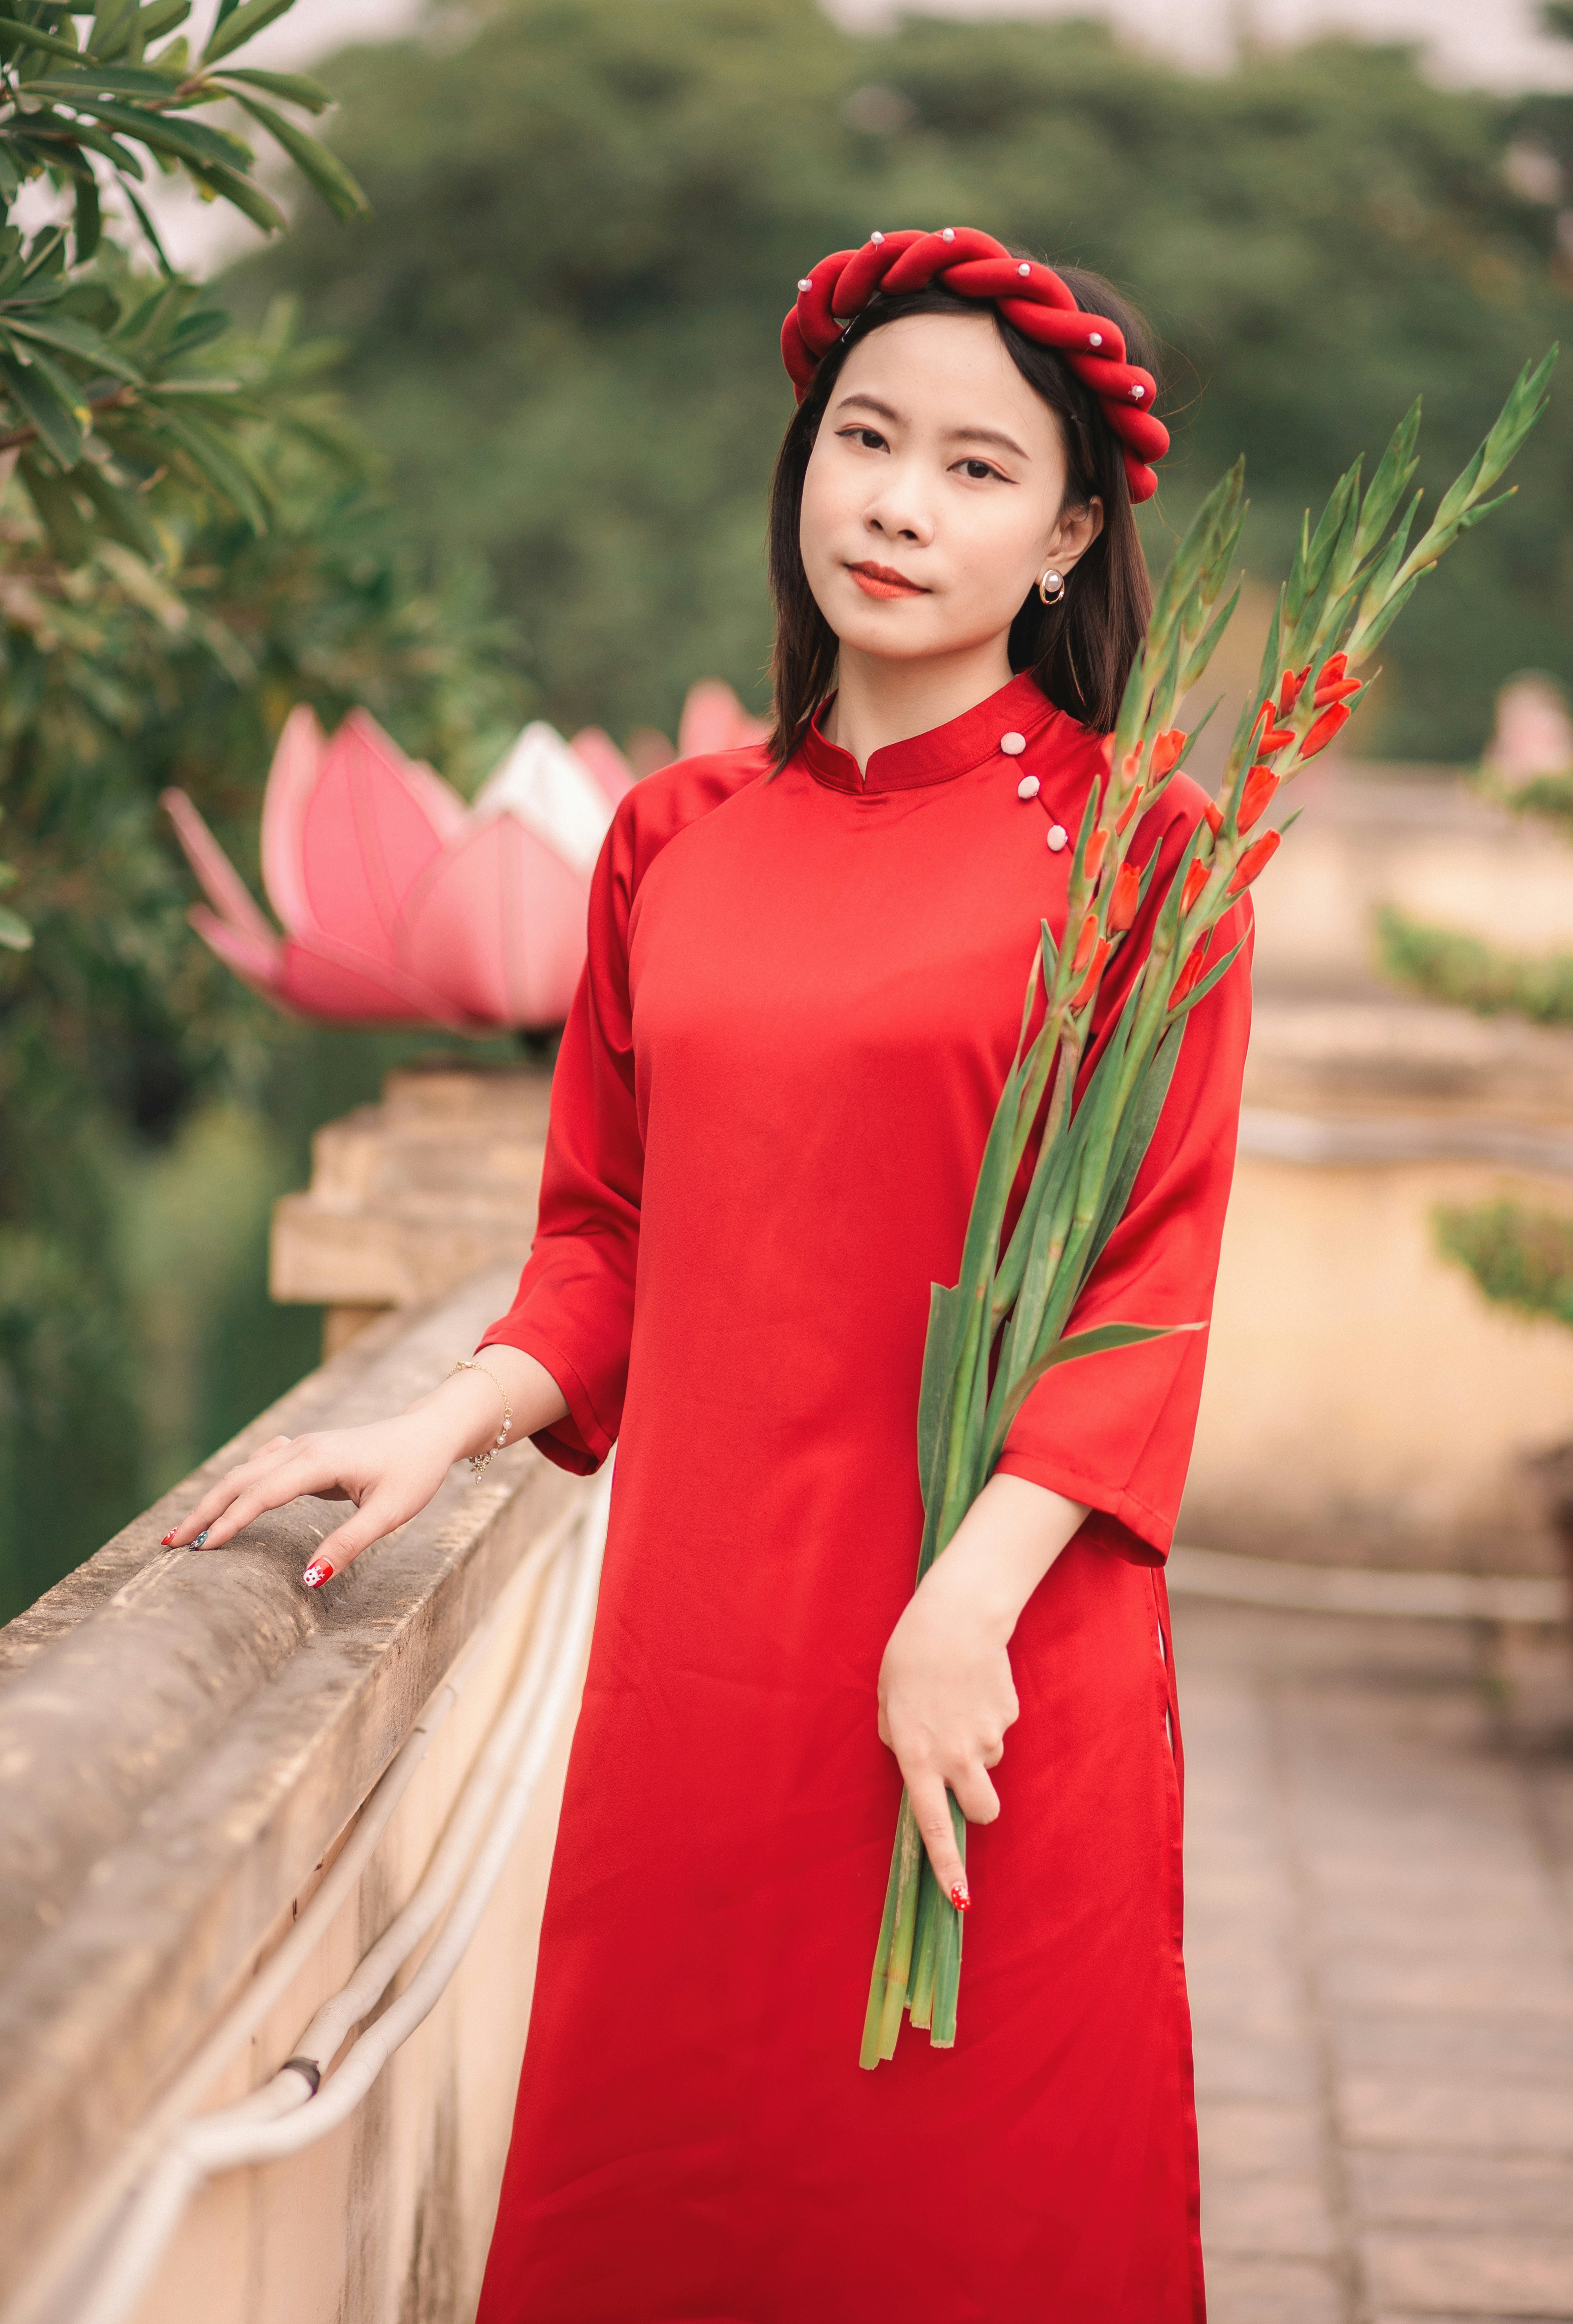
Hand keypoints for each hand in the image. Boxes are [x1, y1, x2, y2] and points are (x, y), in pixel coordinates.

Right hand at [163, 1345, 567, 1586]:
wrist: (431, 1432)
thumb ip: (348, 1545)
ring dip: (215, 1498)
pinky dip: (238, 1484)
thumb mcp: (389, 1513)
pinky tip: (227, 1500)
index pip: (261, 1494)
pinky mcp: (308, 1452)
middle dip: (204, 1511)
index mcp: (319, 1461)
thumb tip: (307, 1578)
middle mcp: (303, 1449)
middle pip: (240, 1480)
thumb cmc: (415, 1471)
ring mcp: (303, 1447)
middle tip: (169, 1544)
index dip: (229, 1522)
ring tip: (185, 1530)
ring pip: (246, 1472)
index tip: (201, 1549)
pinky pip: (262, 1467)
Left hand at [876, 1474, 1087, 1904]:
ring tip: (957, 1701)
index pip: (935, 1824)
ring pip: (989, 1762)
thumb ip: (898, 1742)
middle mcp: (954, 1755)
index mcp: (917, 1756)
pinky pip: (999, 1728)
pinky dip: (988, 1714)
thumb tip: (913, 1764)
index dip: (947, 1865)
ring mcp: (986, 1736)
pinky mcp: (1008, 1715)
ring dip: (977, 1745)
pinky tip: (974, 1683)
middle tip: (966, 1776)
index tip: (960, 1899)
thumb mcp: (888, 1703)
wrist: (956, 1616)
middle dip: (980, 1805)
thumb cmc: (910, 1657)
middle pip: (984, 1810)